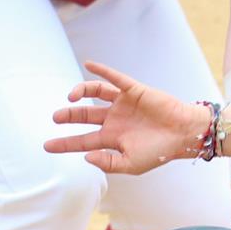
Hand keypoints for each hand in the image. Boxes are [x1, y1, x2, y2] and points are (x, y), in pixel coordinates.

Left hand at [45, 60, 208, 175]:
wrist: (183, 134)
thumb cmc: (159, 152)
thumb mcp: (131, 165)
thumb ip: (108, 163)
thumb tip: (86, 156)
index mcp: (113, 138)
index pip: (83, 141)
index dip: (65, 144)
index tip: (46, 146)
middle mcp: (115, 119)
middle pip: (85, 114)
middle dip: (69, 116)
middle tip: (56, 117)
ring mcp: (123, 104)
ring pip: (96, 93)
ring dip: (81, 92)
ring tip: (71, 97)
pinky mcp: (133, 90)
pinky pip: (114, 78)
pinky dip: (101, 70)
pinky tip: (88, 65)